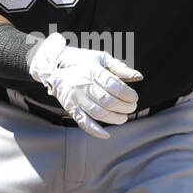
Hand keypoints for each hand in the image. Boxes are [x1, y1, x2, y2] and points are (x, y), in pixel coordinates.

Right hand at [28, 31, 142, 138]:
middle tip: (131, 108)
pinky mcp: (71, 108)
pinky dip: (95, 130)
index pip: (113, 85)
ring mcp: (77, 98)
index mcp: (93, 71)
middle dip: (124, 107)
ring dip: (114, 118)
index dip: (127, 94)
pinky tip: (106, 134)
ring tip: (123, 117)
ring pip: (98, 113)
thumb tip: (138, 76)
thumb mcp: (101, 58)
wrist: (55, 67)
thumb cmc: (82, 63)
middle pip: (108, 101)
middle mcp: (84, 85)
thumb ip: (119, 67)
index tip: (134, 97)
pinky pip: (83, 122)